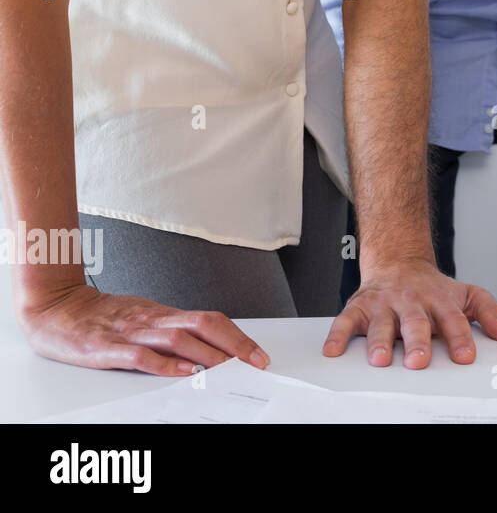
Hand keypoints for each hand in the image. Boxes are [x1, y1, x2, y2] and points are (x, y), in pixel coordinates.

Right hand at [18, 283, 267, 375]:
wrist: (55, 308)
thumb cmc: (102, 316)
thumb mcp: (143, 317)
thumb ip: (171, 331)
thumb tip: (208, 348)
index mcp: (163, 314)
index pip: (210, 319)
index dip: (238, 336)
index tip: (258, 354)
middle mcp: (152, 319)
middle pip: (202, 325)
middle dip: (234, 345)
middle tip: (255, 363)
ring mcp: (130, 332)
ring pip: (177, 338)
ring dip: (207, 354)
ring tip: (229, 369)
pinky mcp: (106, 348)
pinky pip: (140, 356)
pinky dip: (164, 364)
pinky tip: (183, 371)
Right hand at [323, 256, 496, 367]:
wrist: (398, 262)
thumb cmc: (432, 288)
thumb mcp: (465, 294)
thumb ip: (488, 311)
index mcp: (439, 301)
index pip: (453, 320)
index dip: (460, 338)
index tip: (466, 356)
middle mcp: (411, 302)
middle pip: (415, 323)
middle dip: (417, 341)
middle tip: (420, 360)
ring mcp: (384, 304)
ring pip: (381, 323)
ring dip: (380, 341)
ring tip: (380, 359)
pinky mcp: (359, 307)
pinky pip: (345, 321)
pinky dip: (338, 335)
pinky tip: (333, 351)